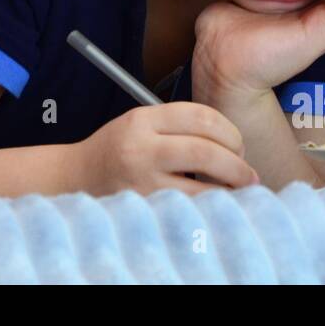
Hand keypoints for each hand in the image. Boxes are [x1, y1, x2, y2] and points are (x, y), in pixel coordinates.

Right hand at [73, 102, 259, 195]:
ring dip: (229, 191)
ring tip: (239, 192)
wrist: (75, 177)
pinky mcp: (144, 209)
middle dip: (237, 164)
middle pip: (206, 151)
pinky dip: (210, 208)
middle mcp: (141, 148)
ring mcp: (142, 182)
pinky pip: (190, 210)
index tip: (239, 145)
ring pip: (202, 187)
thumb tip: (234, 142)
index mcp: (143, 120)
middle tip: (249, 174)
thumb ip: (179, 125)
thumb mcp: (141, 123)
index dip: (230, 130)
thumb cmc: (117, 149)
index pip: (201, 116)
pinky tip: (217, 206)